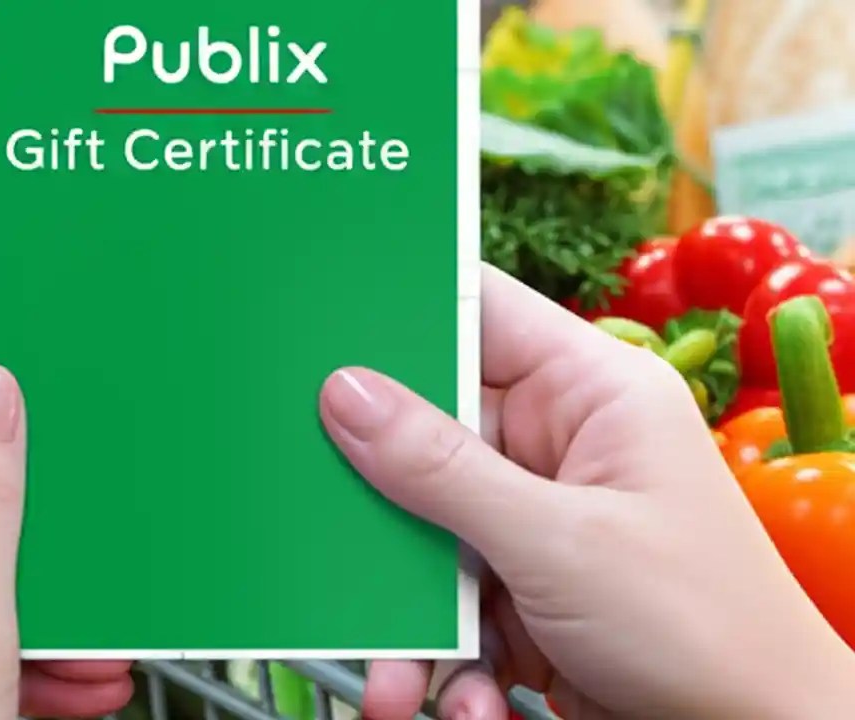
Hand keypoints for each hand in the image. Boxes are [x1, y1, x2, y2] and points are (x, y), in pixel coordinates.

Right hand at [320, 266, 854, 718]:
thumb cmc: (704, 629)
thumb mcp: (560, 544)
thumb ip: (443, 468)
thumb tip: (347, 394)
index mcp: (591, 393)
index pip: (482, 311)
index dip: (401, 309)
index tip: (317, 323)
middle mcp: (560, 444)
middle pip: (432, 432)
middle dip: (380, 498)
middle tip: (322, 517)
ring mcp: (541, 517)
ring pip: (428, 528)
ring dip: (406, 610)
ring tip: (393, 678)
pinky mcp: (526, 584)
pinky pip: (449, 596)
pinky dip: (439, 654)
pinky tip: (454, 699)